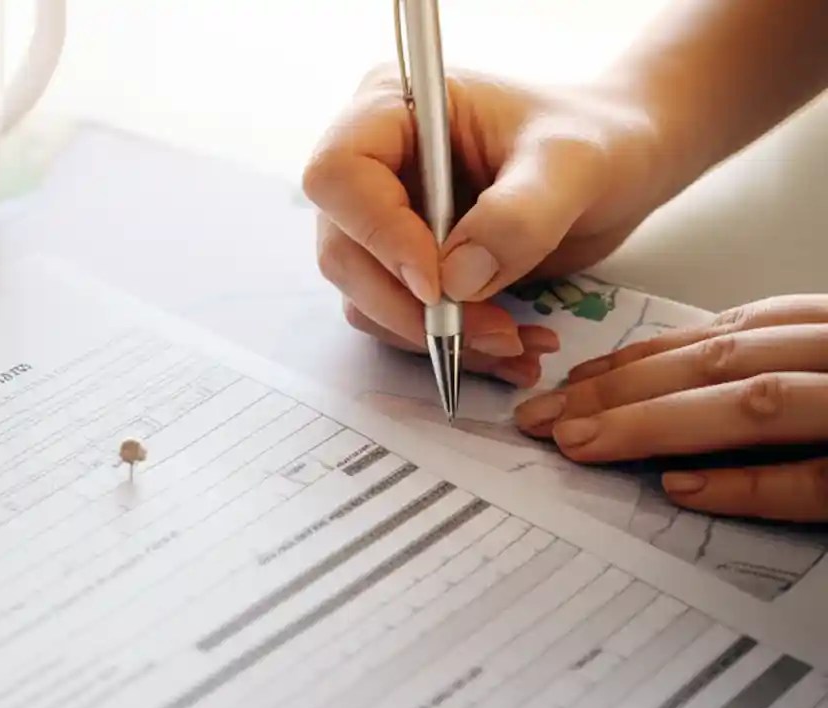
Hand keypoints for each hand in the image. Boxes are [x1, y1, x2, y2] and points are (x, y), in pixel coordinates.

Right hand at [303, 65, 663, 385]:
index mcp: (393, 110)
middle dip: (411, 305)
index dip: (376, 233)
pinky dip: (450, 344)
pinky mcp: (405, 266)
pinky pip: (400, 319)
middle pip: (343, 249)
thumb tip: (455, 279)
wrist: (620, 171)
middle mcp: (374, 165)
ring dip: (433, 335)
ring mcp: (384, 219)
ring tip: (514, 341)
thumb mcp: (573, 166)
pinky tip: (508, 343)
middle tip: (491, 330)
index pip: (339, 175)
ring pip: (365, 296)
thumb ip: (518, 216)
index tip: (438, 283)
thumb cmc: (598, 143)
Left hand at [513, 295, 827, 521]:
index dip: (636, 360)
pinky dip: (746, 484)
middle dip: (619, 390)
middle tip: (541, 417)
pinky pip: (814, 481)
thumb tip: (677, 389)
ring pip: (752, 406)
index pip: (717, 338)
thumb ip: (770, 366)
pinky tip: (679, 488)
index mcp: (824, 331)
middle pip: (716, 365)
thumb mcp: (824, 364)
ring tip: (578, 442)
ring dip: (656, 423)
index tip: (569, 383)